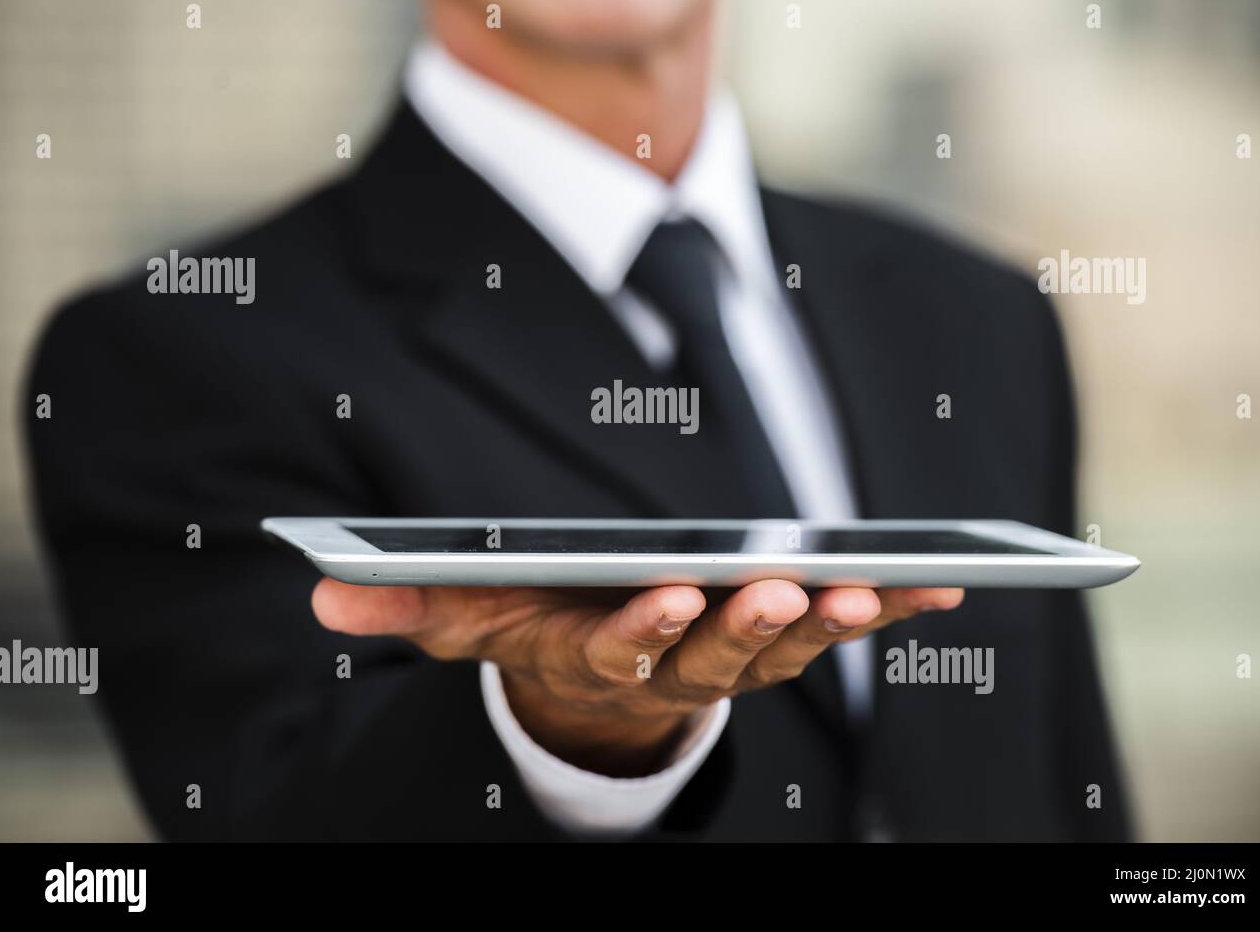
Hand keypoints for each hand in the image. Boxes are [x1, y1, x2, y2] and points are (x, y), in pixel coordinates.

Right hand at [312, 579, 962, 776]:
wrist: (603, 674)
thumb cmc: (536, 628)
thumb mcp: (470, 617)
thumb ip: (407, 605)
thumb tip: (320, 591)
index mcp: (601, 656)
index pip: (622, 652)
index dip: (643, 628)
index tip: (666, 595)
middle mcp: (676, 666)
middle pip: (720, 653)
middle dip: (752, 623)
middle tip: (786, 585)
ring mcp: (736, 654)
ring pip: (789, 645)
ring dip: (833, 621)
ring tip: (877, 586)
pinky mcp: (780, 635)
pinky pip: (839, 624)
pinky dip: (888, 610)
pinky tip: (939, 587)